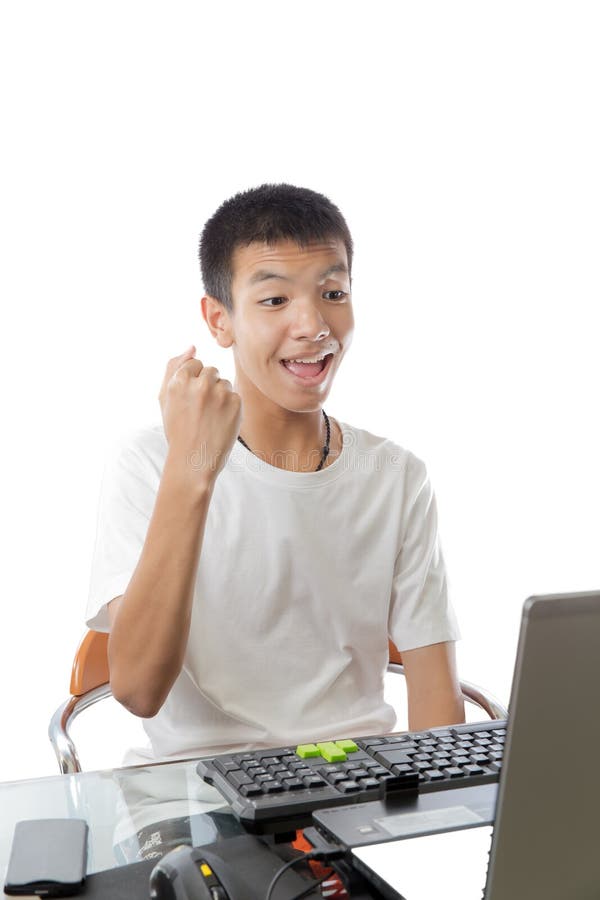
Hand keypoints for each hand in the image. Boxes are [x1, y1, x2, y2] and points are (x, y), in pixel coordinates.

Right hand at [158, 346, 241, 484]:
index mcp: (179, 380)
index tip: (190, 400)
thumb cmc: (177, 428)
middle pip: (211, 370)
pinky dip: (230, 407)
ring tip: (210, 417)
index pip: (194, 363)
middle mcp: (200, 384)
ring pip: (224, 382)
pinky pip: (235, 395)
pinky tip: (220, 422)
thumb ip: (174, 368)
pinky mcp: (236, 403)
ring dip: (220, 395)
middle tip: (200, 410)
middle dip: (207, 386)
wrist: (193, 460)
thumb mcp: (165, 398)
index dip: (192, 382)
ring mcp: (220, 393)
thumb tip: (192, 346)